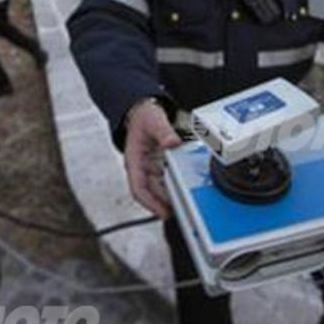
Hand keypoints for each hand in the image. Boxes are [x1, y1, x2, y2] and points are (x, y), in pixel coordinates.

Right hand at [123, 99, 180, 217]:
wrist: (143, 110)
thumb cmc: (143, 117)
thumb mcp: (153, 120)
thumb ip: (163, 131)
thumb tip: (171, 142)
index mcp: (134, 161)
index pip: (138, 188)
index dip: (150, 203)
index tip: (163, 212)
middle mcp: (142, 168)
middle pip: (153, 193)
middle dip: (166, 204)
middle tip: (184, 211)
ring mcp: (151, 168)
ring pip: (161, 189)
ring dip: (172, 197)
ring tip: (189, 204)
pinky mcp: (160, 166)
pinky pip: (168, 180)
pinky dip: (177, 185)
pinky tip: (189, 188)